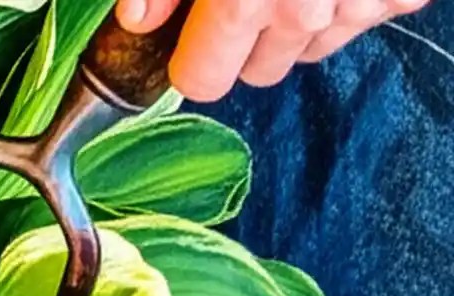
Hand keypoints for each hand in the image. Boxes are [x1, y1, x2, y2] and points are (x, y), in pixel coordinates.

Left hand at [116, 0, 431, 100]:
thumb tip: (138, 23)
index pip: (204, 81)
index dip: (194, 61)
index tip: (193, 41)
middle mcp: (303, 11)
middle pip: (259, 71)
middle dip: (247, 44)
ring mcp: (359, 3)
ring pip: (311, 49)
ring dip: (298, 24)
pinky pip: (363, 20)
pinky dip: (350, 0)